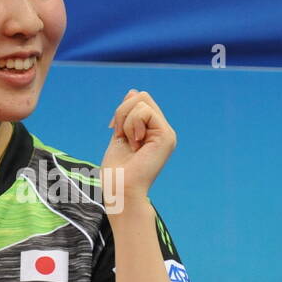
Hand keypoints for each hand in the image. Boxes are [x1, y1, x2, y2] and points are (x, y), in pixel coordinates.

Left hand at [101, 89, 176, 205]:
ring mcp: (166, 133)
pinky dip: (131, 125)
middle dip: (122, 112)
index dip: (122, 110)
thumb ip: (127, 116)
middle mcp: (162, 131)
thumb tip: (133, 92)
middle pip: (142, 96)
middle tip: (121, 136)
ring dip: (126, 121)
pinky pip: (144, 111)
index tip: (115, 130)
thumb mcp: (120, 135)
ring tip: (130, 143)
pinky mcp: (166, 136)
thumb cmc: (117, 171)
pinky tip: (135, 144)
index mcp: (152, 131)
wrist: (120, 189)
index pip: (139, 100)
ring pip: (142, 100)